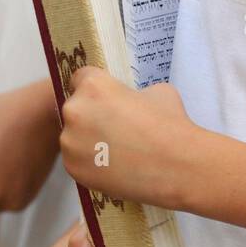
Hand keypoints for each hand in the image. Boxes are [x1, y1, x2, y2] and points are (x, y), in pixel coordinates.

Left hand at [59, 66, 192, 209]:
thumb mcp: (155, 91)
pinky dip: (91, 162)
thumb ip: (132, 92)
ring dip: (88, 140)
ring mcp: (70, 142)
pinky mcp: (73, 168)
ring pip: (73, 135)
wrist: (176, 167)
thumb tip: (129, 101)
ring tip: (116, 150)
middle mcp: (74, 110)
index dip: (95, 88)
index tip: (106, 99)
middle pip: (75, 108)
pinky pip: (76, 159)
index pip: (81, 78)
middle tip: (115, 128)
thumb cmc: (169, 124)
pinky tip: (114, 165)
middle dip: (91, 115)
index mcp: (93, 85)